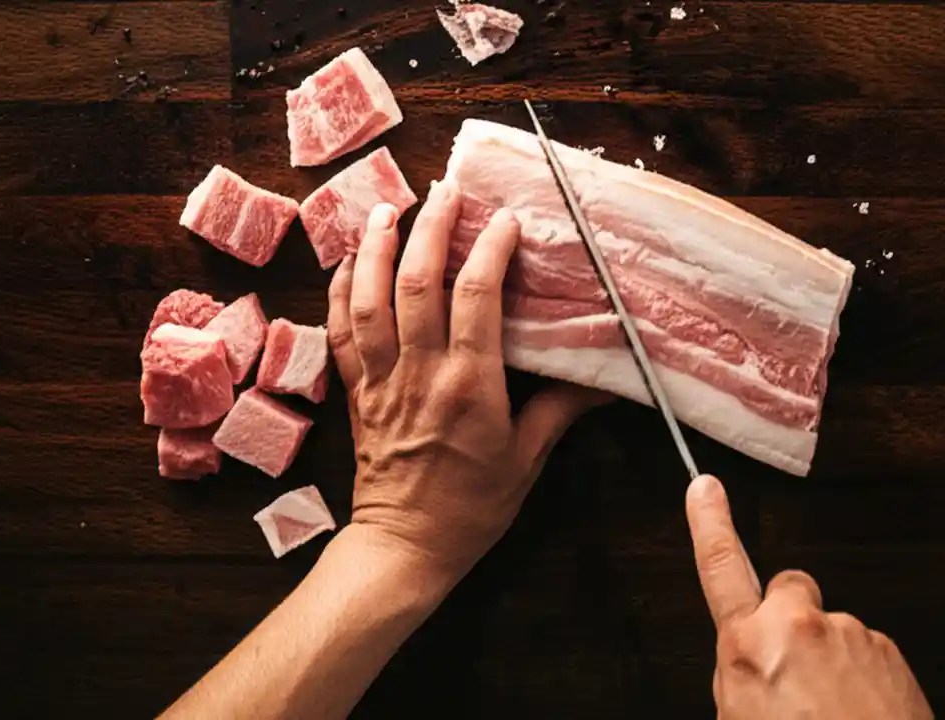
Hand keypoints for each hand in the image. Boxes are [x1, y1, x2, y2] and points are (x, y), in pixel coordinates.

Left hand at [327, 181, 603, 586]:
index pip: (476, 297)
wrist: (406, 546)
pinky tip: (350, 262)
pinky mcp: (356, 392)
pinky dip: (340, 291)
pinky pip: (340, 332)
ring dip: (377, 248)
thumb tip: (604, 376)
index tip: (504, 219)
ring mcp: (380, 380)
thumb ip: (560, 409)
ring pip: (368, 299)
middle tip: (446, 191)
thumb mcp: (528, 459)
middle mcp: (420, 373)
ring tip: (390, 207)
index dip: (489, 249)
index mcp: (469, 386)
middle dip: (431, 229)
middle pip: (417, 283)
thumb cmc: (473, 507)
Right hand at [686, 474, 932, 718]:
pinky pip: (862, 652)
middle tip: (790, 668)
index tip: (704, 487)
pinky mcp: (889, 650)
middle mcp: (800, 627)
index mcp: (749, 647)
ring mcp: (850, 634)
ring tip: (829, 714)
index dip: (710, 524)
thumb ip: (741, 682)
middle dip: (788, 616)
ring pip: (829, 629)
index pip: (720, 568)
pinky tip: (856, 716)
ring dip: (827, 660)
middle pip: (788, 590)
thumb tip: (754, 671)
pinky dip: (858, 679)